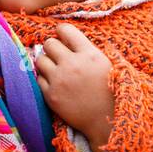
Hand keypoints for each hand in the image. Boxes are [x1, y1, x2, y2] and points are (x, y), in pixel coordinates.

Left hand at [34, 23, 114, 151]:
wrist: (107, 121)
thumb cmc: (113, 92)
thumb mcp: (110, 65)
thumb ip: (92, 50)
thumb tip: (75, 39)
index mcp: (89, 54)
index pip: (65, 30)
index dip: (62, 32)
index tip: (63, 37)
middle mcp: (72, 64)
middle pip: (49, 43)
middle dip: (53, 47)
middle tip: (59, 55)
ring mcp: (59, 80)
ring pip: (40, 59)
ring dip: (47, 62)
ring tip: (55, 69)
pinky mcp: (51, 95)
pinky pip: (38, 78)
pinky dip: (45, 79)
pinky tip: (55, 83)